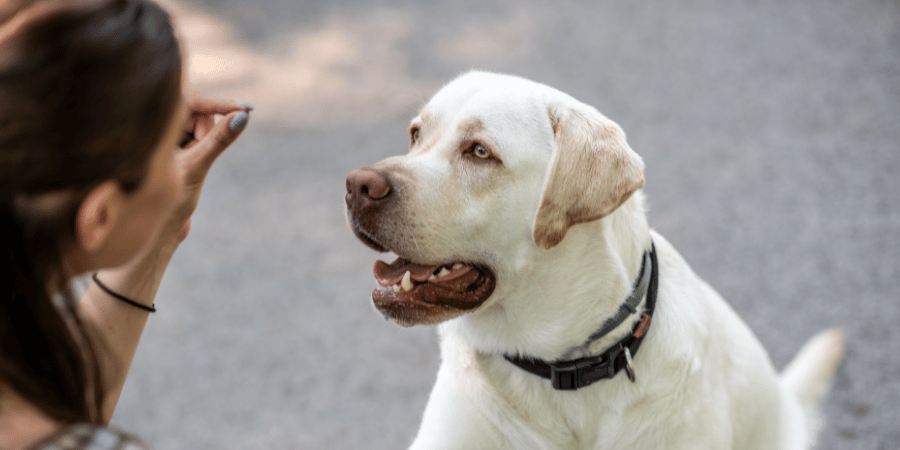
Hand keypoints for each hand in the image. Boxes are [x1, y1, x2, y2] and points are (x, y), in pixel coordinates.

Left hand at [163, 94, 251, 245]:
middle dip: (206, 134)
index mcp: (152, 125)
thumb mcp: (197, 166)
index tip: (245, 110)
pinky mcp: (171, 144)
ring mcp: (163, 135)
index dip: (219, 104)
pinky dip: (201, 148)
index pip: (193, 101)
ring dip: (203, 144)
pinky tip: (187, 167)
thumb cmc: (167, 201)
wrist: (155, 228)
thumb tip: (243, 117)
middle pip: (197, 113)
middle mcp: (155, 126)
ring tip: (189, 166)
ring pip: (199, 125)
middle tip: (197, 157)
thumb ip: (219, 140)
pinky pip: (198, 136)